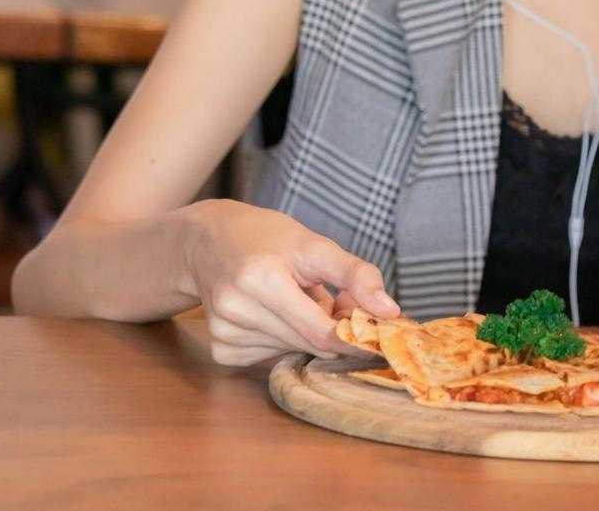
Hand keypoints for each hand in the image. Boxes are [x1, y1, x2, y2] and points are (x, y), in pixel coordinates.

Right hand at [181, 199, 400, 364]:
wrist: (207, 241)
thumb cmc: (267, 239)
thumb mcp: (314, 245)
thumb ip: (356, 275)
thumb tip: (391, 311)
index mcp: (261, 278)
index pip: (322, 332)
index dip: (354, 336)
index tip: (375, 331)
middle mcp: (237, 308)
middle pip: (310, 344)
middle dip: (330, 329)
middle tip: (328, 300)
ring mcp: (225, 333)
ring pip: (293, 352)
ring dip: (306, 333)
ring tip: (290, 299)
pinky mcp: (221, 349)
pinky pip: (271, 358)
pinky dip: (283, 341)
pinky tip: (270, 314)